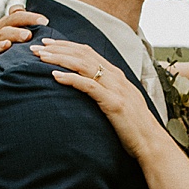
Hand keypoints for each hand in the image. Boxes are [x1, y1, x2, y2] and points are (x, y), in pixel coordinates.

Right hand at [0, 6, 45, 74]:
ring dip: (0, 44)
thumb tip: (40, 18)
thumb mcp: (27, 40)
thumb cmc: (20, 54)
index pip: (16, 16)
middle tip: (29, 35)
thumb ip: (31, 27)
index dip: (28, 17)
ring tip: (8, 45)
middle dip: (16, 31)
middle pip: (4, 29)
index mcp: (7, 26)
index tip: (44, 22)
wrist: (5, 76)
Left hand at [33, 38, 160, 157]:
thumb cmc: (133, 127)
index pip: (88, 52)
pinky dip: (71, 78)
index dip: (67, 46)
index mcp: (117, 76)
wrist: (151, 143)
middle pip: (83, 54)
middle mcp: (116, 78)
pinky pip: (89, 86)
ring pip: (84, 65)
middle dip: (58, 49)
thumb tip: (87, 90)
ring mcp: (116, 89)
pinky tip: (55, 76)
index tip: (48, 44)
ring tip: (40, 58)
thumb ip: (105, 93)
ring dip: (60, 59)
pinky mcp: (114, 103)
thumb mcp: (118, 103)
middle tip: (36, 48)